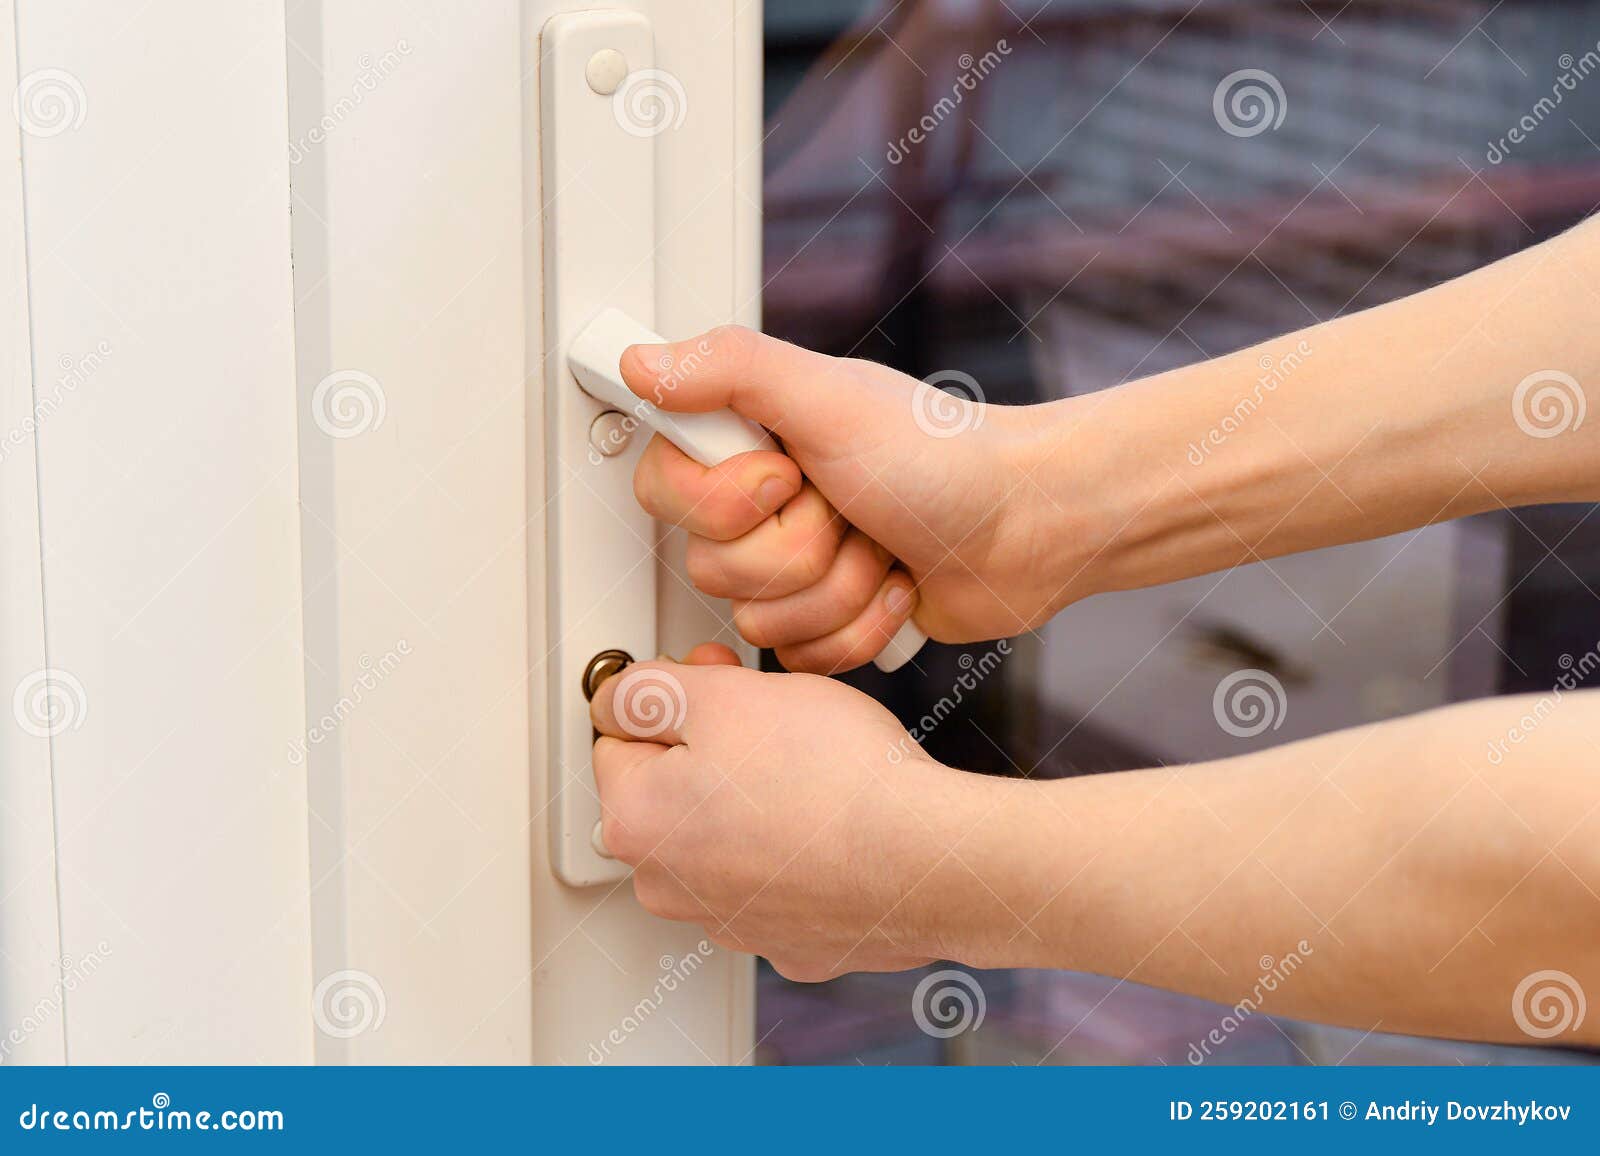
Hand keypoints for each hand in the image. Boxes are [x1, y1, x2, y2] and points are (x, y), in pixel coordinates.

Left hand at [588, 644, 1031, 979]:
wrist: (927, 860)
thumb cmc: (835, 779)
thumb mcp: (724, 694)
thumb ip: (647, 690)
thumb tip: (616, 697)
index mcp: (637, 823)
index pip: (617, 738)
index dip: (672, 696)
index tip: (715, 679)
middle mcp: (670, 888)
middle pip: (670, 791)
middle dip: (710, 748)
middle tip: (770, 718)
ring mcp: (732, 921)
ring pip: (725, 836)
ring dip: (754, 799)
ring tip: (813, 769)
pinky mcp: (792, 941)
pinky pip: (779, 877)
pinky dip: (797, 848)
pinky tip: (833, 822)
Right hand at [621, 327, 1080, 671]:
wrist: (1029, 525)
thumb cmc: (944, 457)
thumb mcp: (831, 397)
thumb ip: (730, 367)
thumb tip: (639, 361)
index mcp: (746, 442)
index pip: (663, 492)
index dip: (725, 502)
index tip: (788, 473)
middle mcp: (759, 505)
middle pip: (713, 569)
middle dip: (801, 549)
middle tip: (850, 507)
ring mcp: (792, 567)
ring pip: (758, 622)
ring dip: (840, 588)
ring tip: (882, 545)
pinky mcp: (825, 621)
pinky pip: (801, 659)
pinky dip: (861, 627)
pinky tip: (896, 585)